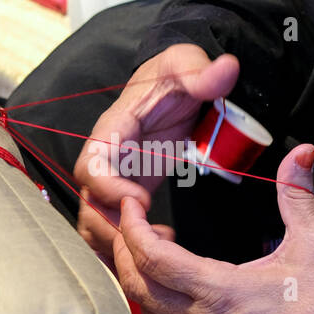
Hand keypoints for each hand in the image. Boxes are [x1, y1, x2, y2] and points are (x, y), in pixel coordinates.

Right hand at [74, 43, 238, 263]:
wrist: (170, 84)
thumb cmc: (172, 76)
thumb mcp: (185, 64)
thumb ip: (202, 72)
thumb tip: (225, 69)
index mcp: (113, 130)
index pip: (90, 166)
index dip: (108, 189)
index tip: (142, 200)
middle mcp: (106, 158)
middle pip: (87, 203)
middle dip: (114, 228)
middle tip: (152, 240)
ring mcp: (113, 178)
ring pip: (93, 222)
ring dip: (118, 243)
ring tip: (159, 249)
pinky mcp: (125, 192)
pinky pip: (109, 227)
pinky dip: (127, 246)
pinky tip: (163, 246)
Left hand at [112, 143, 313, 313]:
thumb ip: (298, 195)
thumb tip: (301, 153)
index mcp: (222, 292)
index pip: (154, 258)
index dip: (134, 228)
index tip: (131, 206)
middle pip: (137, 285)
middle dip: (123, 250)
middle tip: (127, 223)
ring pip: (147, 311)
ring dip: (136, 279)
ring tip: (143, 250)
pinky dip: (154, 305)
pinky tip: (166, 287)